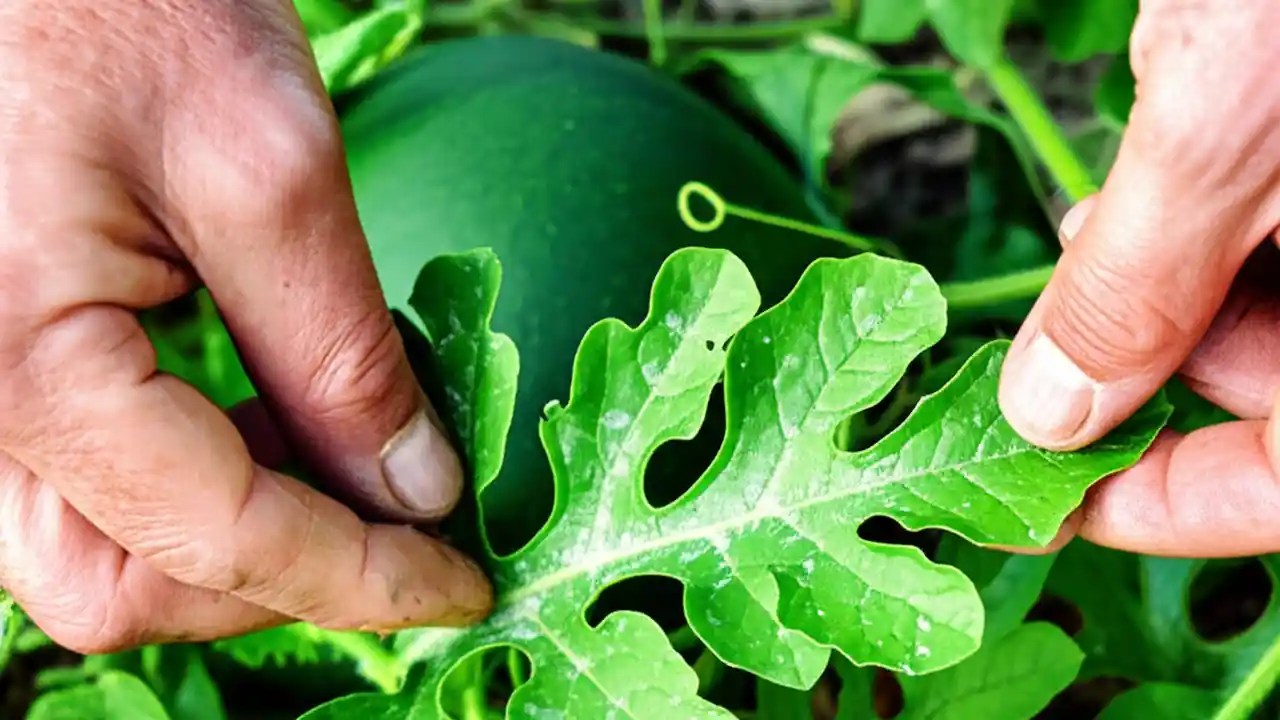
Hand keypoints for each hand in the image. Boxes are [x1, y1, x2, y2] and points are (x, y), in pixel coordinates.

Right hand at [0, 0, 490, 653]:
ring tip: (344, 463)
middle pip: (125, 583)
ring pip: (92, 549)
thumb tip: (412, 487)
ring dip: (231, 537)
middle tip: (402, 530)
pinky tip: (271, 423)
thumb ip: (340, 354)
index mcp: (22, 365)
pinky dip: (186, 482)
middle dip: (280, 578)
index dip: (360, 579)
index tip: (462, 586)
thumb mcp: (268, 166)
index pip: (220, 538)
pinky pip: (79, 478)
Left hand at [998, 0, 1279, 556]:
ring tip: (1107, 199)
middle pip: (1276, 378)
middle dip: (1152, 353)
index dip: (1165, 507)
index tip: (1043, 505)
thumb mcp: (1237, 116)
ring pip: (1269, 289)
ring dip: (1170, 261)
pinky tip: (1178, 114)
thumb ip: (1143, 280)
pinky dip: (1212, 182)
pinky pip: (1277, 202)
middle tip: (1046, 326)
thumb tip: (1050, 414)